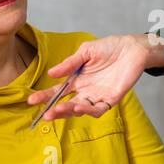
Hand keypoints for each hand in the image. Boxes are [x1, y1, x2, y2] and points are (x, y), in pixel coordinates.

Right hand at [26, 34, 163, 120]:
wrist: (132, 48)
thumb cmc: (109, 48)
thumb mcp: (85, 52)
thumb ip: (69, 64)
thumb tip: (51, 74)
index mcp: (76, 80)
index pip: (57, 92)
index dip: (45, 97)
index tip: (32, 101)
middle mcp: (85, 91)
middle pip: (67, 105)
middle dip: (56, 110)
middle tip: (46, 114)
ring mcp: (97, 96)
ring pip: (81, 110)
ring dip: (69, 111)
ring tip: (59, 110)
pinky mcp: (111, 99)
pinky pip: (99, 109)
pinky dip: (89, 111)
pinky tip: (80, 107)